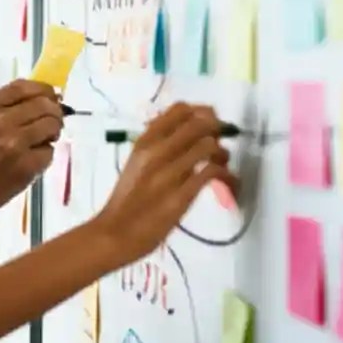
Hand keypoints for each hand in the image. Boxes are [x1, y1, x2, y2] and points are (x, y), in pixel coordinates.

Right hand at [0, 80, 64, 215]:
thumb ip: (9, 108)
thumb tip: (46, 97)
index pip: (23, 86)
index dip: (43, 89)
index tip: (51, 95)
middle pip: (44, 104)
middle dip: (55, 113)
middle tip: (53, 123)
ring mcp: (14, 144)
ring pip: (51, 124)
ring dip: (54, 132)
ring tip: (44, 140)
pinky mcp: (26, 164)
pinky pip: (50, 151)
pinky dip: (46, 155)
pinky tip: (32, 160)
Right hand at [90, 103, 237, 263]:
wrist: (115, 233)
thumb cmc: (127, 198)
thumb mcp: (137, 162)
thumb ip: (158, 145)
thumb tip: (187, 131)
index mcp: (144, 141)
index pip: (181, 109)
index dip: (202, 113)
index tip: (208, 125)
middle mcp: (157, 152)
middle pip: (200, 123)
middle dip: (217, 131)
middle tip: (219, 146)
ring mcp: (169, 174)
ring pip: (208, 146)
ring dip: (222, 154)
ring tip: (222, 165)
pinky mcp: (181, 196)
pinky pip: (212, 173)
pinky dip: (226, 175)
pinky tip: (227, 182)